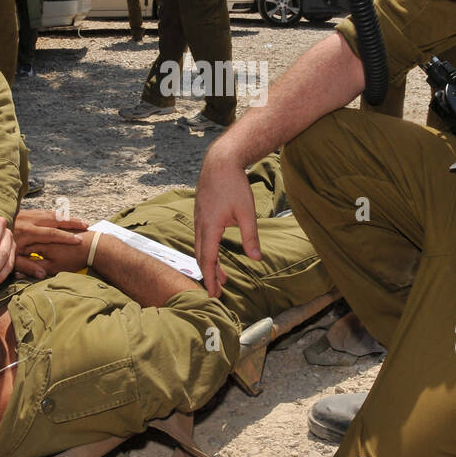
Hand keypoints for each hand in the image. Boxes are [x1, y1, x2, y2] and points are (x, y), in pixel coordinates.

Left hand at [12, 209, 86, 276]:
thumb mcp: (11, 258)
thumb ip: (27, 266)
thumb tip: (42, 276)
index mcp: (27, 232)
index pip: (51, 234)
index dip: (66, 237)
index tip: (79, 240)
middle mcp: (30, 220)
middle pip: (56, 219)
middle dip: (72, 223)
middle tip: (87, 225)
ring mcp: (29, 214)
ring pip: (52, 213)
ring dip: (67, 217)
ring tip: (81, 221)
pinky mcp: (27, 211)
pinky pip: (46, 211)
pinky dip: (58, 214)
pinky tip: (66, 217)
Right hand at [193, 148, 260, 296]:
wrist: (220, 161)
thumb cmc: (234, 185)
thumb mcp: (247, 212)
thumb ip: (250, 237)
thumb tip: (257, 258)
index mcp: (210, 227)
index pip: (208, 260)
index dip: (210, 279)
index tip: (213, 294)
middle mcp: (200, 225)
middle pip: (201, 257)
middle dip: (209, 276)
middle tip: (217, 292)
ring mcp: (198, 219)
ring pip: (200, 247)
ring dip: (210, 263)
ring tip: (222, 277)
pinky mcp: (201, 213)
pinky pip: (201, 237)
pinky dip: (207, 250)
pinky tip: (217, 252)